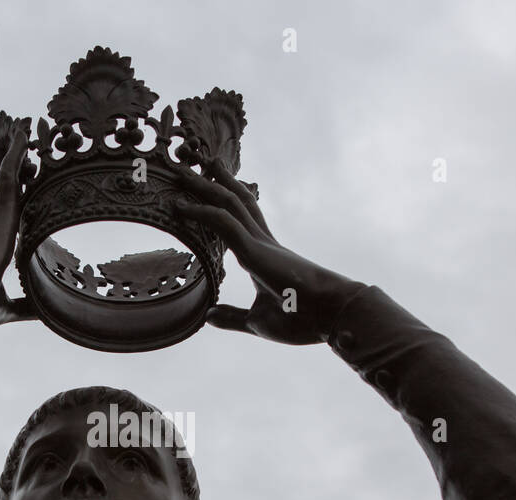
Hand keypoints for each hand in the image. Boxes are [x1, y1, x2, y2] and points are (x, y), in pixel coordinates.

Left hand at [173, 159, 363, 344]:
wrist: (334, 314)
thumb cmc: (303, 318)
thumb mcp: (258, 321)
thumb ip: (233, 317)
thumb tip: (209, 315)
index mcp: (264, 255)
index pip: (240, 219)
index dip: (222, 201)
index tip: (205, 187)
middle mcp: (262, 242)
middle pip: (233, 201)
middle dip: (211, 182)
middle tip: (191, 164)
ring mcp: (259, 244)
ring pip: (228, 204)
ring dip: (203, 186)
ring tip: (182, 170)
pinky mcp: (256, 252)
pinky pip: (225, 224)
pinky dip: (203, 213)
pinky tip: (181, 207)